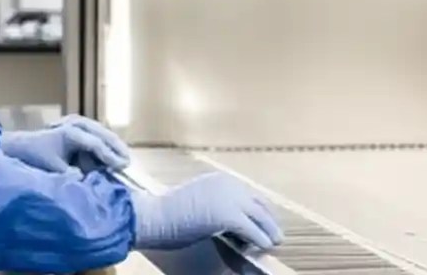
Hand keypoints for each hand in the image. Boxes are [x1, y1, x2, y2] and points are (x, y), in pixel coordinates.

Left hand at [0, 115, 130, 173]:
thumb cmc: (37, 157)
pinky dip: (106, 143)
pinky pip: (97, 134)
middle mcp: (76, 124)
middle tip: (128, 162)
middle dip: (117, 148)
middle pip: (103, 134)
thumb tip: (86, 179)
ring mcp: (78, 122)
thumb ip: (69, 174)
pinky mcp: (79, 126)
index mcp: (70, 132)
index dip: (109, 155)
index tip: (121, 166)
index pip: (95, 144)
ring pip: (102, 132)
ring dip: (113, 145)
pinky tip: (113, 154)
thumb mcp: (52, 168)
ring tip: (124, 158)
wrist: (24, 144)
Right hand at [131, 173, 282, 250]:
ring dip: (268, 230)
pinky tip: (263, 247)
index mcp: (219, 180)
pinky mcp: (230, 216)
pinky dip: (261, 240)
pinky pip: (254, 231)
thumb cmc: (166, 214)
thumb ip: (215, 206)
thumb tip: (233, 223)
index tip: (262, 222)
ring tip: (272, 241)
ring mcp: (230, 198)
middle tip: (274, 234)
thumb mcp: (196, 202)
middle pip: (259, 203)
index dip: (258, 211)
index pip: (248, 194)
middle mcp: (227, 184)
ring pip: (260, 216)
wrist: (153, 216)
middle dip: (268, 220)